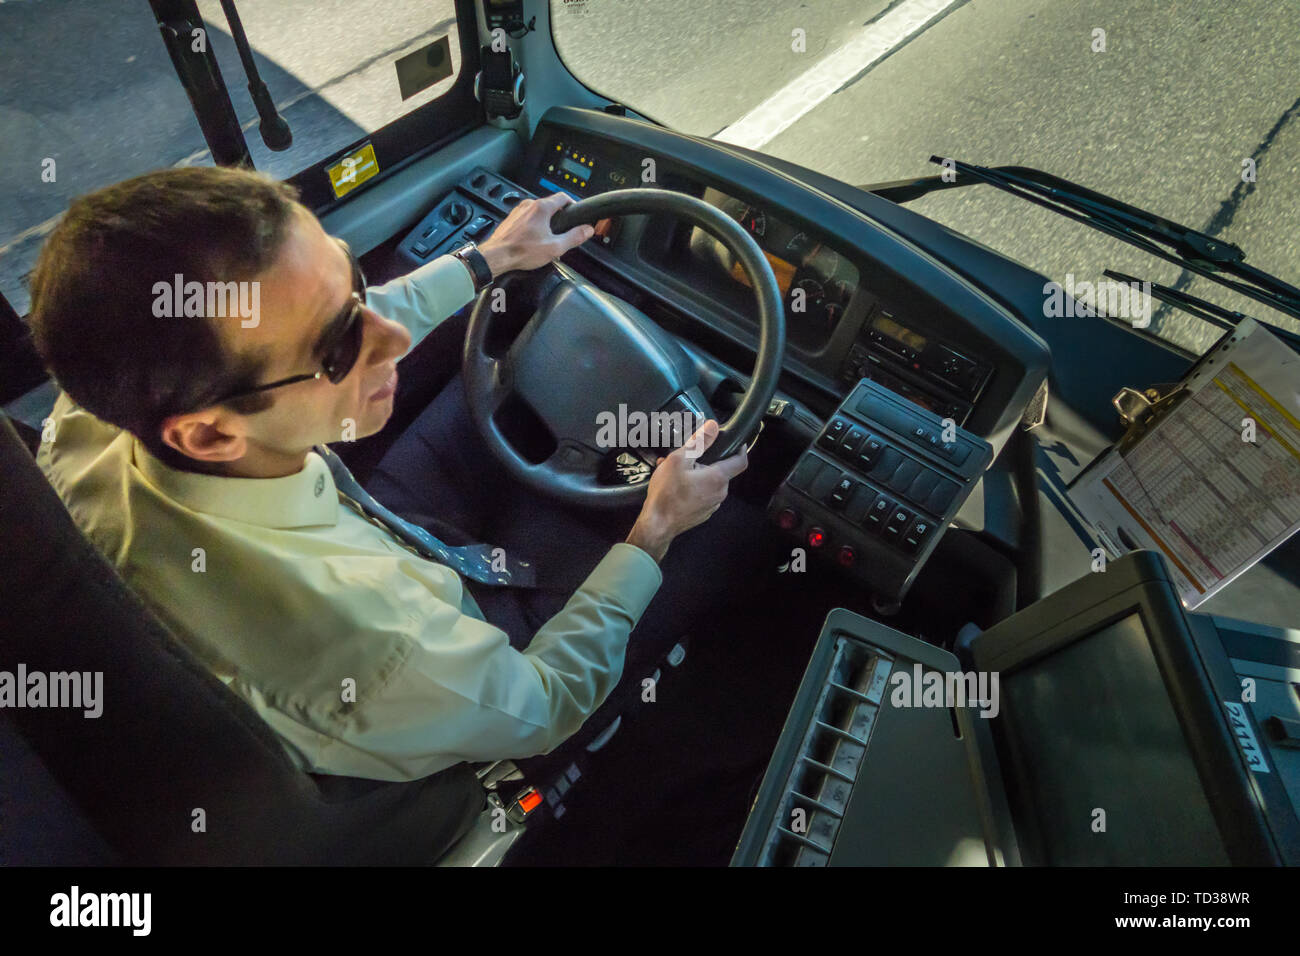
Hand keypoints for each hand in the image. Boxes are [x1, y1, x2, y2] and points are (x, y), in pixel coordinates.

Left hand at [478, 192, 593, 274]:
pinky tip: (533, 241)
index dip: (573, 204)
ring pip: (538, 212)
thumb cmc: (521, 251)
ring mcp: (518, 211)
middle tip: (563, 231)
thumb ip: (574, 237)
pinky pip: (527, 219)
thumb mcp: (555, 247)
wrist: (496, 256)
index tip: (576, 212)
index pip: (563, 197)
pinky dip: (533, 227)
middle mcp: (529, 205)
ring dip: (545, 223)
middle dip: (559, 217)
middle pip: (550, 205)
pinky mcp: (511, 219)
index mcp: (542, 208)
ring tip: (547, 239)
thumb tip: (587, 230)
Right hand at [625, 419, 747, 562]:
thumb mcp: (679, 460)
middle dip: (706, 462)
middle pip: (720, 471)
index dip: (741, 449)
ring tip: (674, 473)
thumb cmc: (667, 493)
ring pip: (709, 483)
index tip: (737, 442)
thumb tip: (713, 426)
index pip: (741, 461)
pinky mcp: (703, 514)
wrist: (657, 525)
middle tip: (687, 457)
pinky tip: (675, 486)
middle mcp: (720, 492)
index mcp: (718, 478)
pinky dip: (693, 488)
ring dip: (696, 475)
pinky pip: (702, 495)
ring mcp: (712, 505)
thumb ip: (699, 442)